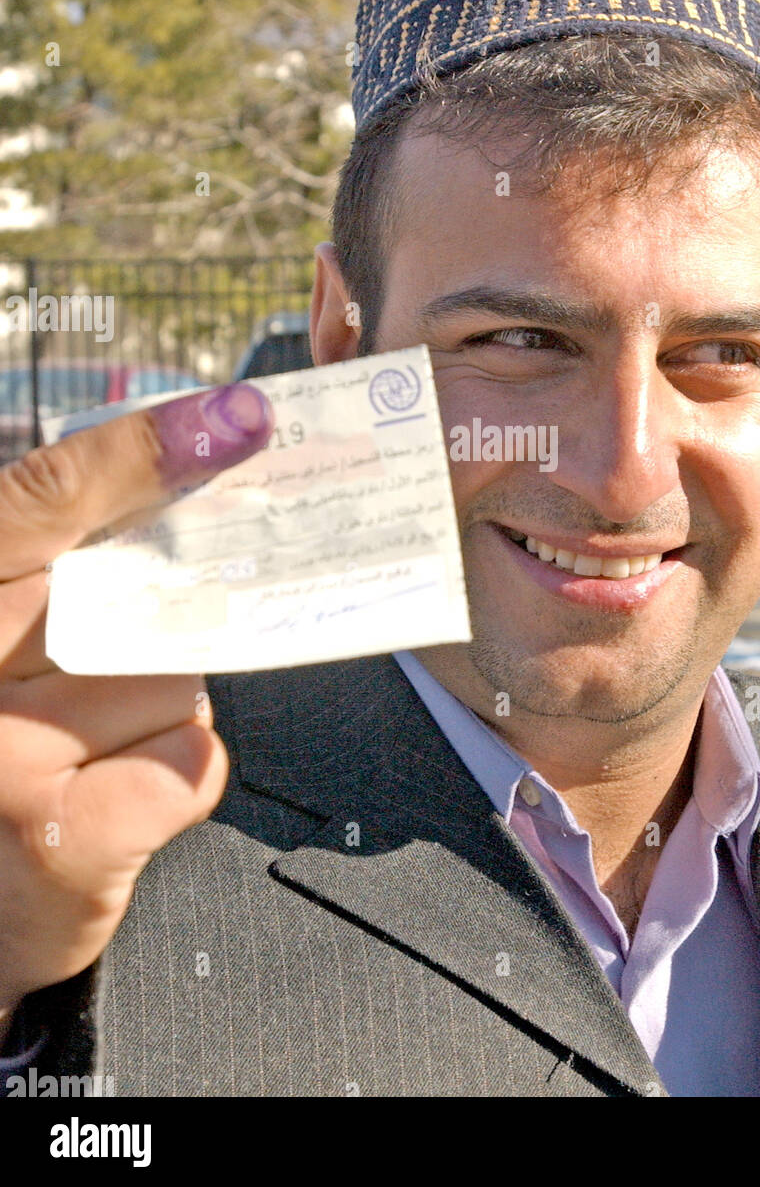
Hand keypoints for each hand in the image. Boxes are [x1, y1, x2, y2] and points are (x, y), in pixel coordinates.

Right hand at [0, 382, 273, 1042]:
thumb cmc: (7, 745)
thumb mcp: (12, 637)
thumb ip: (74, 571)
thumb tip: (200, 491)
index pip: (47, 499)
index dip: (145, 449)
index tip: (240, 415)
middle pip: (141, 593)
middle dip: (166, 617)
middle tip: (129, 651)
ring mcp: (4, 754)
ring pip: (178, 678)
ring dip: (161, 709)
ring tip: (92, 747)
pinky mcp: (61, 840)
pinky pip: (194, 757)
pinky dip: (180, 773)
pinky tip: (119, 797)